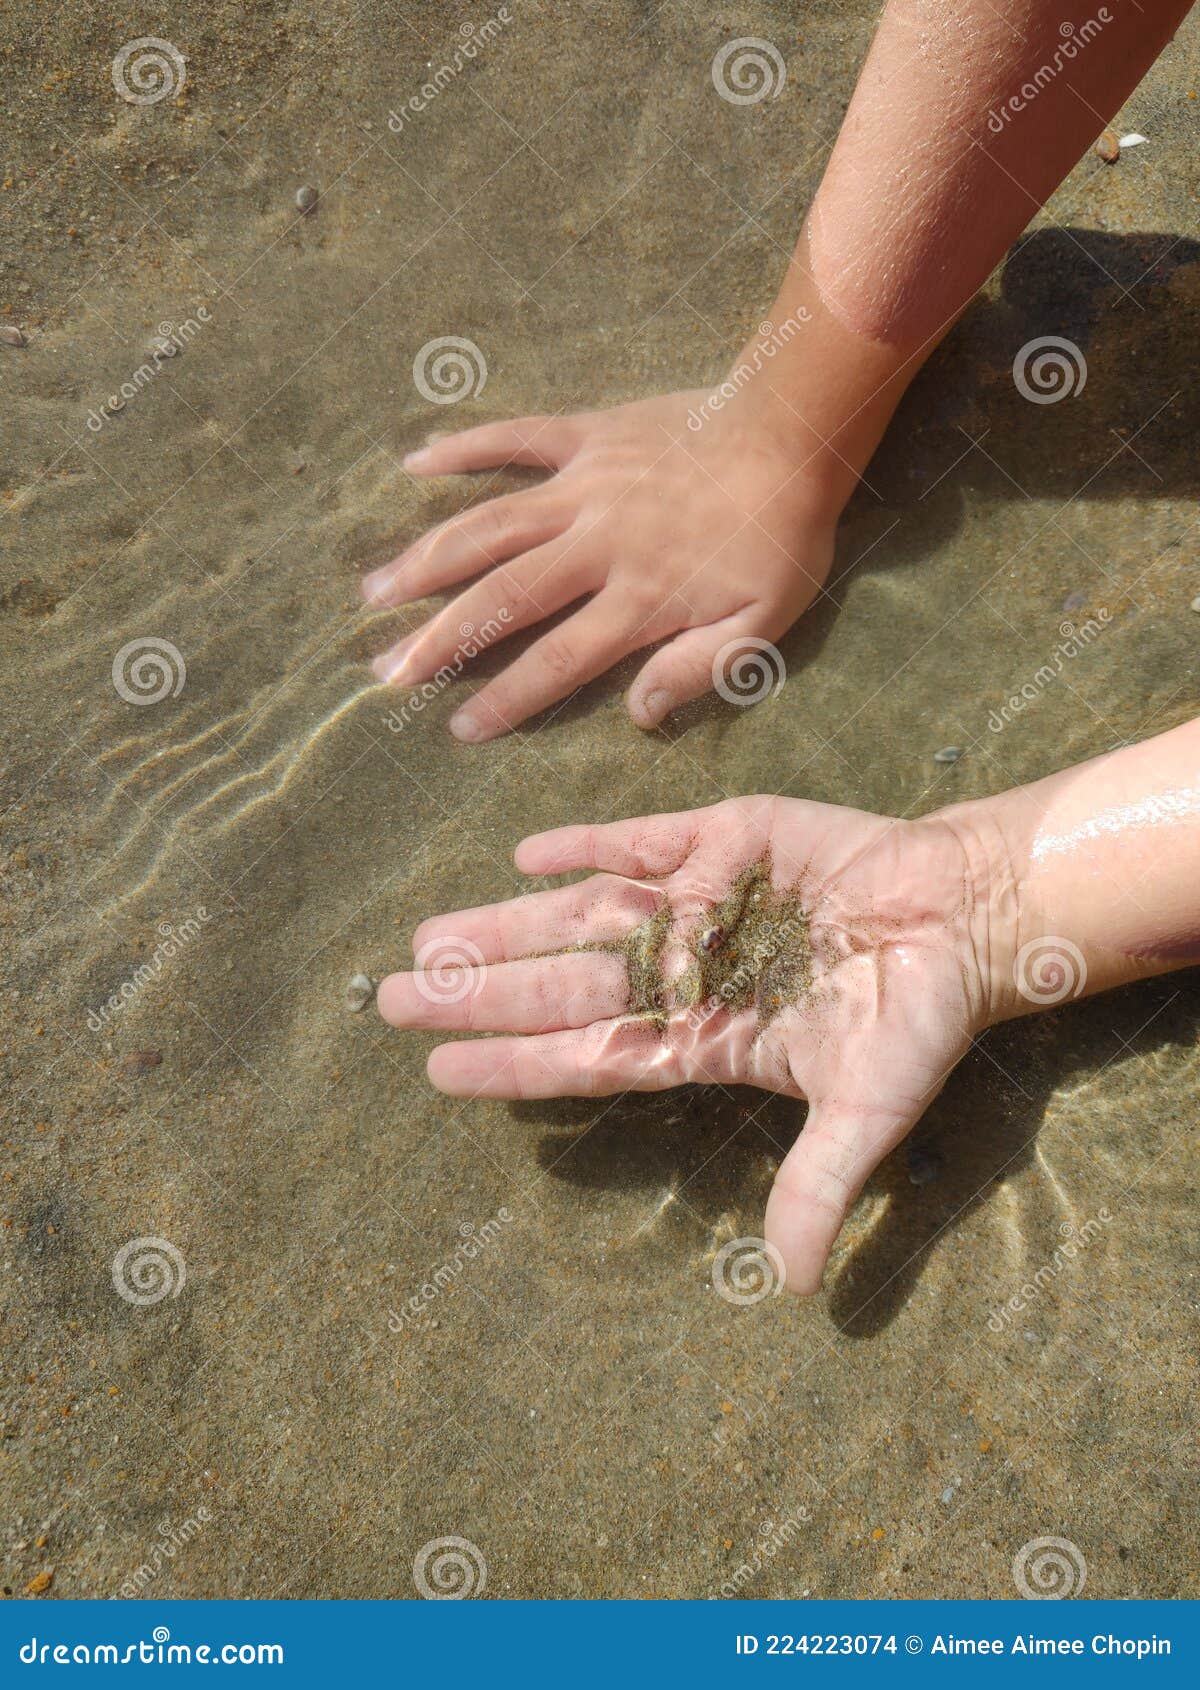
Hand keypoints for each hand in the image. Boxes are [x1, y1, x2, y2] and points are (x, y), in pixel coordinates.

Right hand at [361, 391, 842, 739]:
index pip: (557, 661)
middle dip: (440, 640)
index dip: (506, 698)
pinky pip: (516, 437)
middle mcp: (596, 545)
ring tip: (375, 590)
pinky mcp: (589, 435)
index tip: (458, 726)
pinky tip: (415, 460)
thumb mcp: (764, 623)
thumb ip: (699, 670)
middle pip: (503, 599)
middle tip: (386, 671)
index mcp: (638, 599)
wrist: (797, 430)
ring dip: (428, 558)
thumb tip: (639, 715)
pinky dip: (465, 447)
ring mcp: (585, 486)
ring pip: (490, 525)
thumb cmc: (784, 535)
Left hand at [377, 796, 1001, 1293]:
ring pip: (584, 913)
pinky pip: (643, 841)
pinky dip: (589, 845)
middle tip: (391, 999)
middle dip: (480, 993)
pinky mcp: (727, 839)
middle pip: (563, 984)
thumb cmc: (917, 1015)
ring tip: (429, 935)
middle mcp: (684, 970)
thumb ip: (819, 1187)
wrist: (966, 915)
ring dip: (508, 922)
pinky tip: (527, 856)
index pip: (588, 1055)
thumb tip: (797, 1293)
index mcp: (703, 1036)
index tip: (436, 1074)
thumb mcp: (869, 1112)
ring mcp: (699, 902)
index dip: (513, 1064)